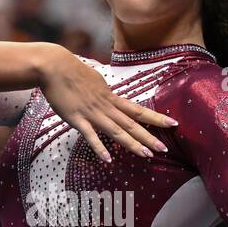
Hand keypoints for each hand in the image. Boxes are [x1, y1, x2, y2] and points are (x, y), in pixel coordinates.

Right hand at [38, 48, 177, 161]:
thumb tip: (109, 95)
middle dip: (149, 137)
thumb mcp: (95, 80)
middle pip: (131, 123)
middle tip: (164, 149)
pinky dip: (99, 147)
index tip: (173, 124)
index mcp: (111, 97)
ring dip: (132, 144)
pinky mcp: (76, 118)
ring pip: (116, 130)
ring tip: (147, 155)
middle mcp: (106, 106)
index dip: (156, 118)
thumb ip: (103, 92)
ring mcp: (92, 113)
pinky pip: (90, 136)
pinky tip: (108, 159)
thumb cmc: (72, 71)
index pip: (138, 110)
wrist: (54, 66)